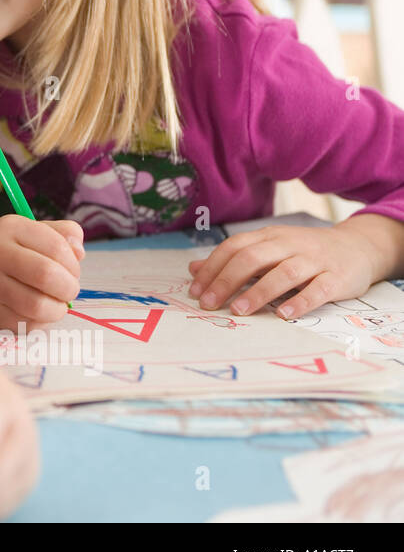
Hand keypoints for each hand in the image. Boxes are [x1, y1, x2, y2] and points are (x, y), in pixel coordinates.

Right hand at [0, 215, 84, 331]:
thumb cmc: (14, 250)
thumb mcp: (36, 232)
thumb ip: (63, 235)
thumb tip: (79, 253)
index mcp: (11, 228)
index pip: (57, 247)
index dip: (74, 265)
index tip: (72, 271)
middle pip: (46, 275)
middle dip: (68, 287)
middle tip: (68, 290)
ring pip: (37, 305)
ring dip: (57, 308)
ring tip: (56, 303)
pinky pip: (26, 323)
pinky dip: (41, 321)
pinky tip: (39, 312)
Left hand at [188, 216, 403, 318]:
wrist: (358, 248)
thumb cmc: (304, 253)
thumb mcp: (268, 250)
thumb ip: (233, 260)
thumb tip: (193, 269)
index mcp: (269, 237)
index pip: (233, 248)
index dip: (212, 269)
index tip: (196, 292)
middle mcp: (289, 244)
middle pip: (252, 258)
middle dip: (226, 281)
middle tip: (209, 305)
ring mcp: (315, 260)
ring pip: (283, 273)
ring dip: (258, 292)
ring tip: (239, 310)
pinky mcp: (337, 277)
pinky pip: (318, 289)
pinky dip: (300, 302)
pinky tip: (283, 315)